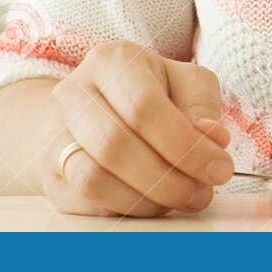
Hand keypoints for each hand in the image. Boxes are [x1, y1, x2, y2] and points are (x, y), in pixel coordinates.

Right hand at [43, 41, 234, 217]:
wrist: (95, 107)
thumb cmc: (150, 93)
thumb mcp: (186, 84)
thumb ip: (203, 108)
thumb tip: (213, 140)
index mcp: (111, 60)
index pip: (144, 107)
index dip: (185, 145)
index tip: (220, 169)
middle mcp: (74, 93)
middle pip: (115, 145)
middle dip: (168, 179)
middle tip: (202, 193)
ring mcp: (55, 136)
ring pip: (93, 180)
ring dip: (146, 200)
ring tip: (181, 199)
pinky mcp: (51, 177)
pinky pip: (85, 203)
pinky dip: (126, 210)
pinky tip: (154, 203)